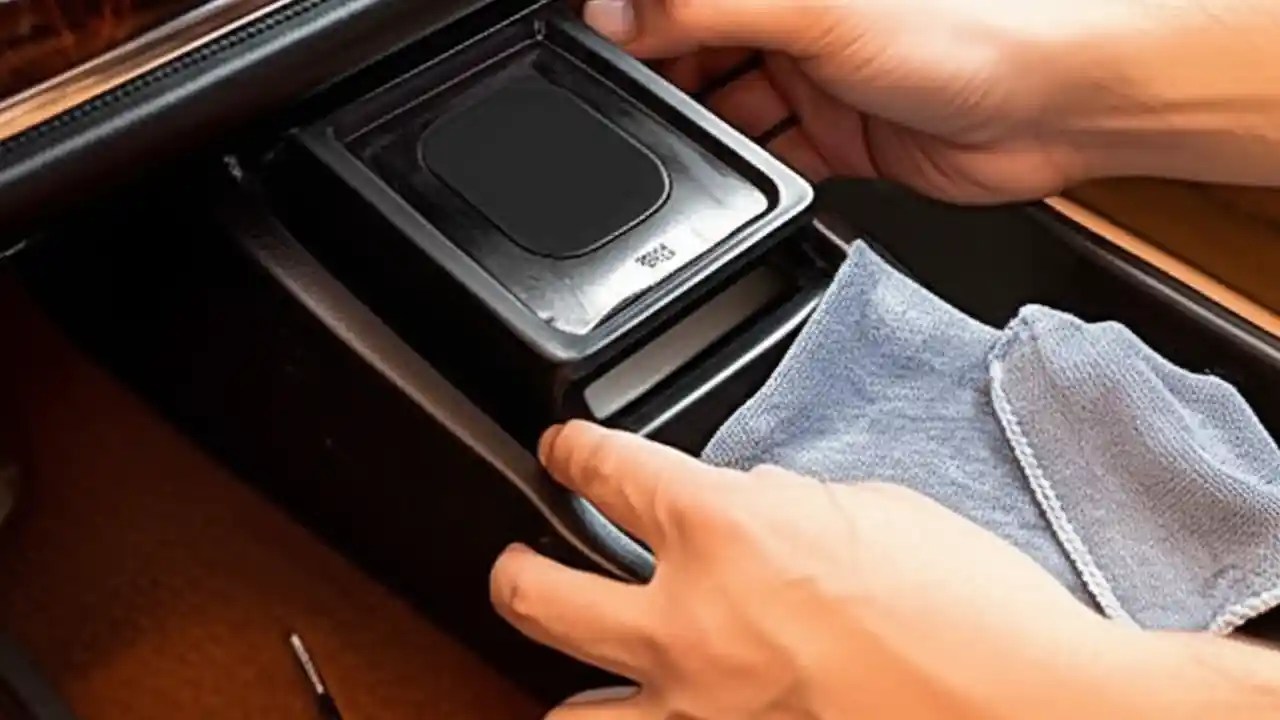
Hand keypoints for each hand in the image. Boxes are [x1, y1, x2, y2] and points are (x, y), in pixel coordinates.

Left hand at [490, 421, 1208, 718]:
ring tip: (585, 670)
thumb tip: (738, 504)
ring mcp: (705, 708)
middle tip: (515, 566)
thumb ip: (776, 505)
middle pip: (535, 594)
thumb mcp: (865, 507)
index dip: (570, 450)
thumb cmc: (967, 601)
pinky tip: (667, 711)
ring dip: (570, 685)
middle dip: (513, 573)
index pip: (604, 470)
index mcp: (726, 532)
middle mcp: (692, 623)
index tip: (562, 449)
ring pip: (571, 716)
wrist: (1027, 702)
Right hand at [582, 0, 1279, 199]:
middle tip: (623, 114)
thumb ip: (707, 9)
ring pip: (732, 110)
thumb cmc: (974, 29)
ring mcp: (821, 82)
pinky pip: (774, 160)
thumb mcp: (816, 9)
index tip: (591, 48)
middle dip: (662, 81)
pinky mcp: (843, 141)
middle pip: (700, 51)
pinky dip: (749, 174)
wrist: (1060, 103)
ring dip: (702, 133)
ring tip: (672, 153)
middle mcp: (800, 21)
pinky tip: (728, 182)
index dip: (638, 18)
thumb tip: (616, 10)